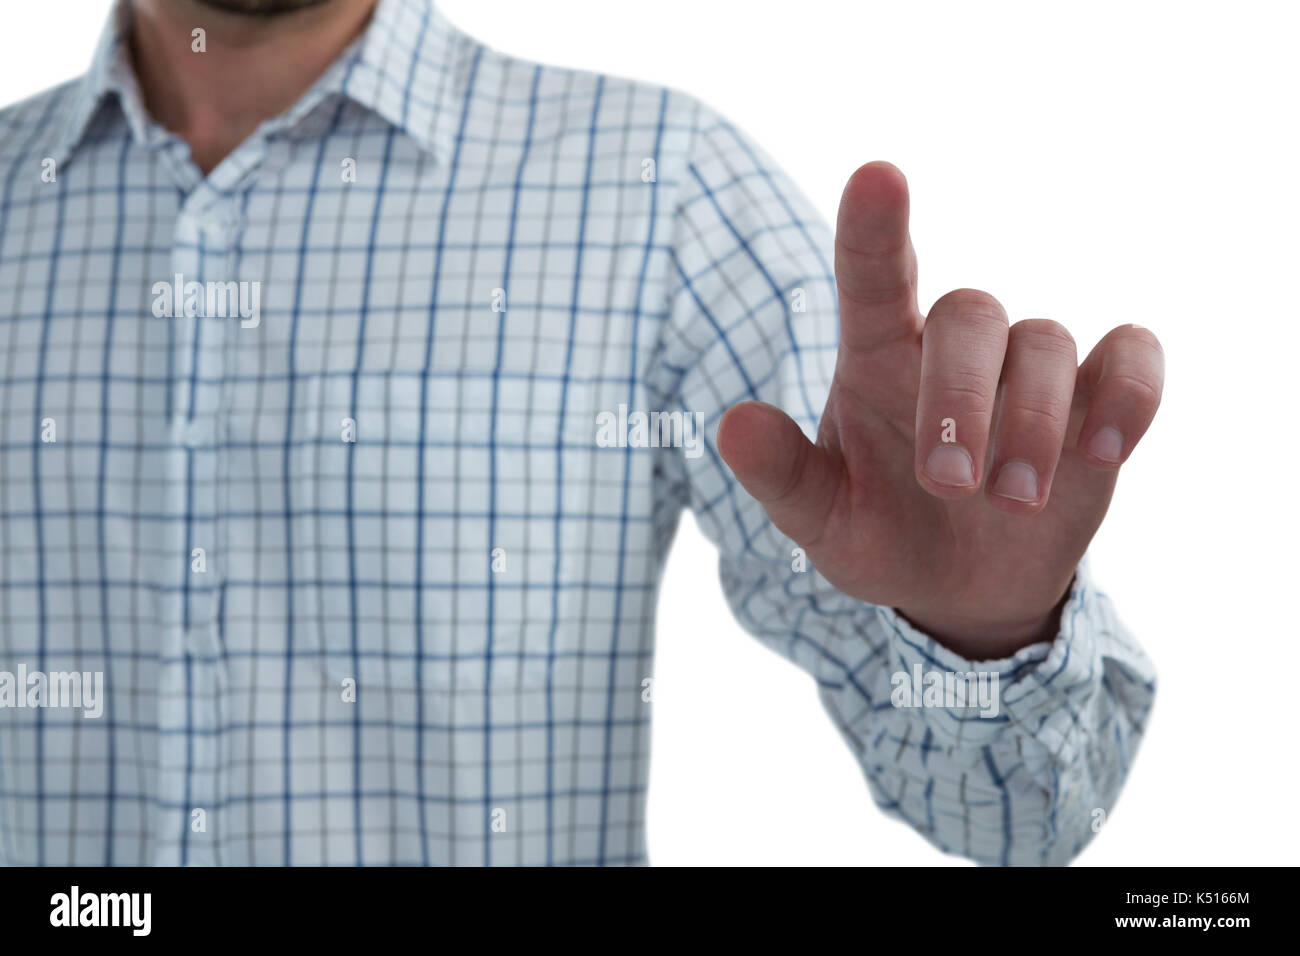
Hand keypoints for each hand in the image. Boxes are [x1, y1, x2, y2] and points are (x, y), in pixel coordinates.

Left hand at [717, 162, 1163, 659]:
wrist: (959, 589)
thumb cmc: (880, 537)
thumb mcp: (823, 522)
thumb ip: (783, 476)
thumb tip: (732, 425)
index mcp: (875, 359)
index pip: (872, 276)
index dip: (874, 226)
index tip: (878, 175)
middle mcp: (951, 348)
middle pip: (970, 315)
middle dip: (962, 396)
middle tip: (948, 483)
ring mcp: (1028, 367)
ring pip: (1046, 342)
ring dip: (1035, 422)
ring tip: (1012, 502)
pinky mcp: (1097, 395)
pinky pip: (1131, 356)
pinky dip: (1131, 394)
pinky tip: (1103, 452)